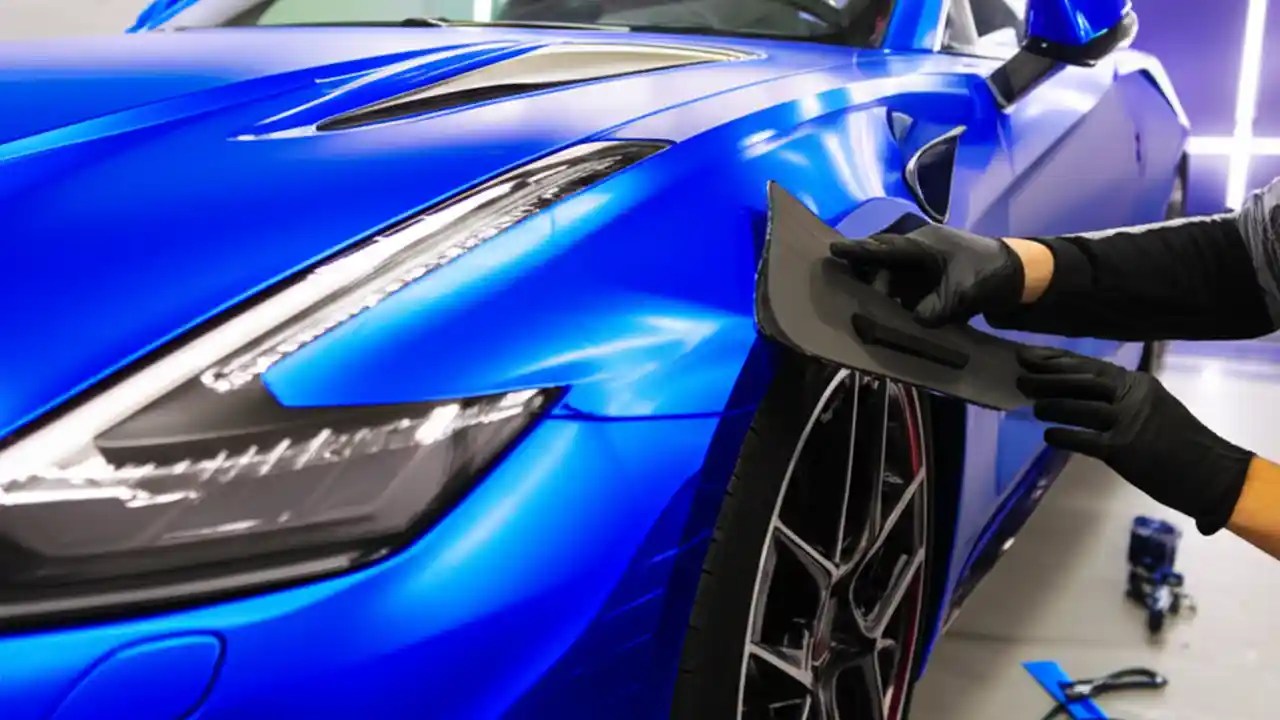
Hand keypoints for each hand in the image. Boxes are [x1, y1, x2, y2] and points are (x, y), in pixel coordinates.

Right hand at [829, 225, 1024, 326]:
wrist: (1020, 276)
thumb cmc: (989, 276)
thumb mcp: (962, 295)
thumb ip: (936, 309)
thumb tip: (915, 319)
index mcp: (925, 245)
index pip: (885, 248)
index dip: (859, 251)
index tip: (833, 250)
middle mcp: (920, 251)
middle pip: (882, 259)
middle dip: (864, 271)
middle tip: (843, 285)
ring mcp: (925, 264)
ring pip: (891, 274)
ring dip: (879, 288)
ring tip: (862, 303)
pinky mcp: (931, 278)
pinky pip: (904, 286)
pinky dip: (895, 297)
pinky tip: (887, 311)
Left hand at [1017, 346, 1253, 533]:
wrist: (1210, 473)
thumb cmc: (1178, 442)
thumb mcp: (1152, 406)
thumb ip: (1120, 397)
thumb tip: (1076, 390)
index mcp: (1137, 383)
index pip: (1090, 366)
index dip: (1057, 359)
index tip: (1030, 354)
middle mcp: (1132, 396)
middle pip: (1081, 380)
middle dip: (1047, 376)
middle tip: (1020, 375)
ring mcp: (1128, 421)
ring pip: (1079, 406)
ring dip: (1050, 404)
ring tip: (1032, 405)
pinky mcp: (1124, 448)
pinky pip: (1084, 438)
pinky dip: (1063, 435)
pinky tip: (1048, 436)